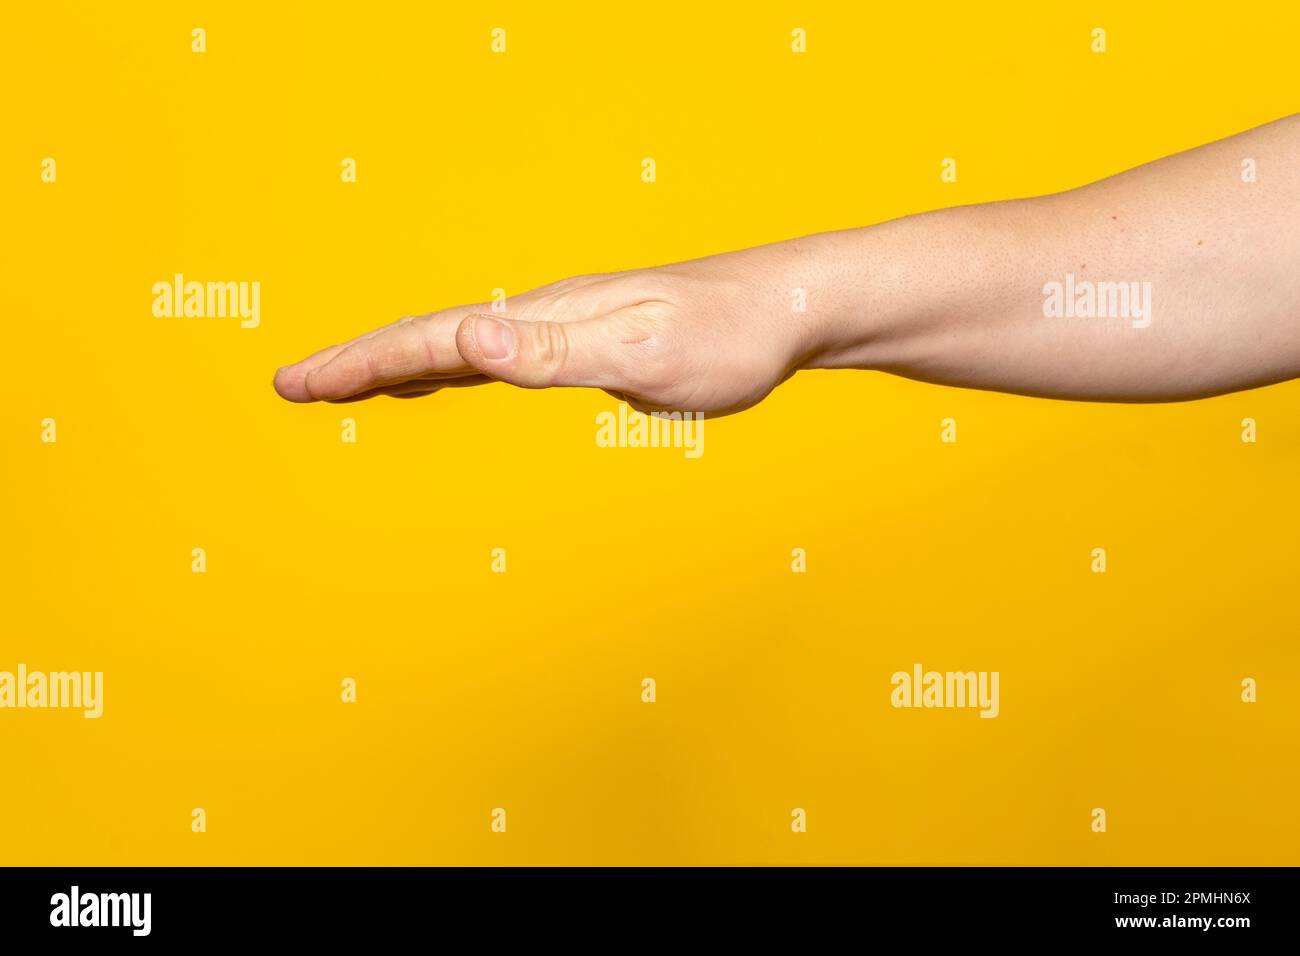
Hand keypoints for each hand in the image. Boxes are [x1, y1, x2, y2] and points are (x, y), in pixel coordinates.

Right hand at [272, 243, 828, 416]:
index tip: (297, 383)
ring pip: (461, 346)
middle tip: (294, 384)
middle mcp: (545, 316)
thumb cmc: (726, 336)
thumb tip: (466, 335)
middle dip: (359, 362)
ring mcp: (566, 328)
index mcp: (544, 318)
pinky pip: (500, 358)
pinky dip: (454, 370)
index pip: (432, 339)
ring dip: (398, 365)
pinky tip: (452, 378)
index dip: (361, 362)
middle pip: (432, 337)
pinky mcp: (590, 344)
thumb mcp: (643, 354)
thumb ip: (554, 353)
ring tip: (348, 383)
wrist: (785, 309)